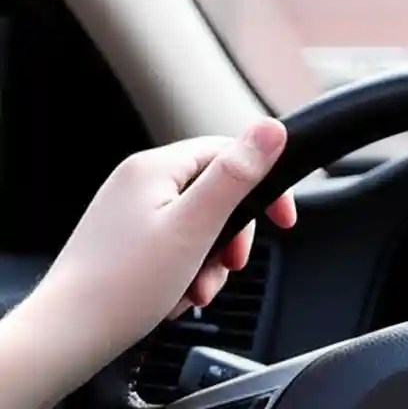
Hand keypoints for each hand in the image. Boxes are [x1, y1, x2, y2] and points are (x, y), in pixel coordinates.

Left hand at [0, 118, 295, 408]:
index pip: (228, 153)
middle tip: (231, 265)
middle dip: (231, 236)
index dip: (262, 185)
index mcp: (154, 168)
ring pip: (198, 225)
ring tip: (196, 290)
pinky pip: (175, 245)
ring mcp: (129, 212)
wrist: (66, 337)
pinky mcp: (125, 240)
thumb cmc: (124, 285)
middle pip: (215, 194)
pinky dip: (186, 271)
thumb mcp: (195, 226)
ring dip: (209, 261)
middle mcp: (138, 183)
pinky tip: (176, 294)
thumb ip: (236, 176)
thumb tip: (271, 129)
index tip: (282, 220)